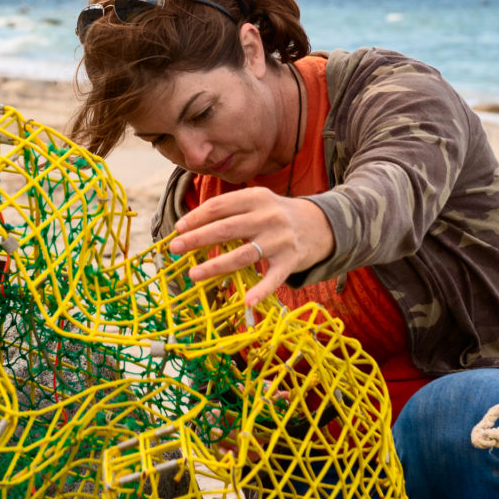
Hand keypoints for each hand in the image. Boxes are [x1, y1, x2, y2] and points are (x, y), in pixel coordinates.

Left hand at [168, 187, 334, 306]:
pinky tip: (247, 301)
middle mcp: (268, 216)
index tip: (178, 228)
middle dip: (197, 239)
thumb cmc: (277, 214)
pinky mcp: (291, 260)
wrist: (323, 224)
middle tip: (175, 248)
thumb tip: (191, 226)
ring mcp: (280, 239)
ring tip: (194, 274)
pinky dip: (261, 290)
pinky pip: (273, 278)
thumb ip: (231, 209)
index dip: (196, 217)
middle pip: (226, 228)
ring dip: (216, 265)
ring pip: (243, 254)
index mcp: (256, 197)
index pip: (219, 206)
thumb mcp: (258, 201)